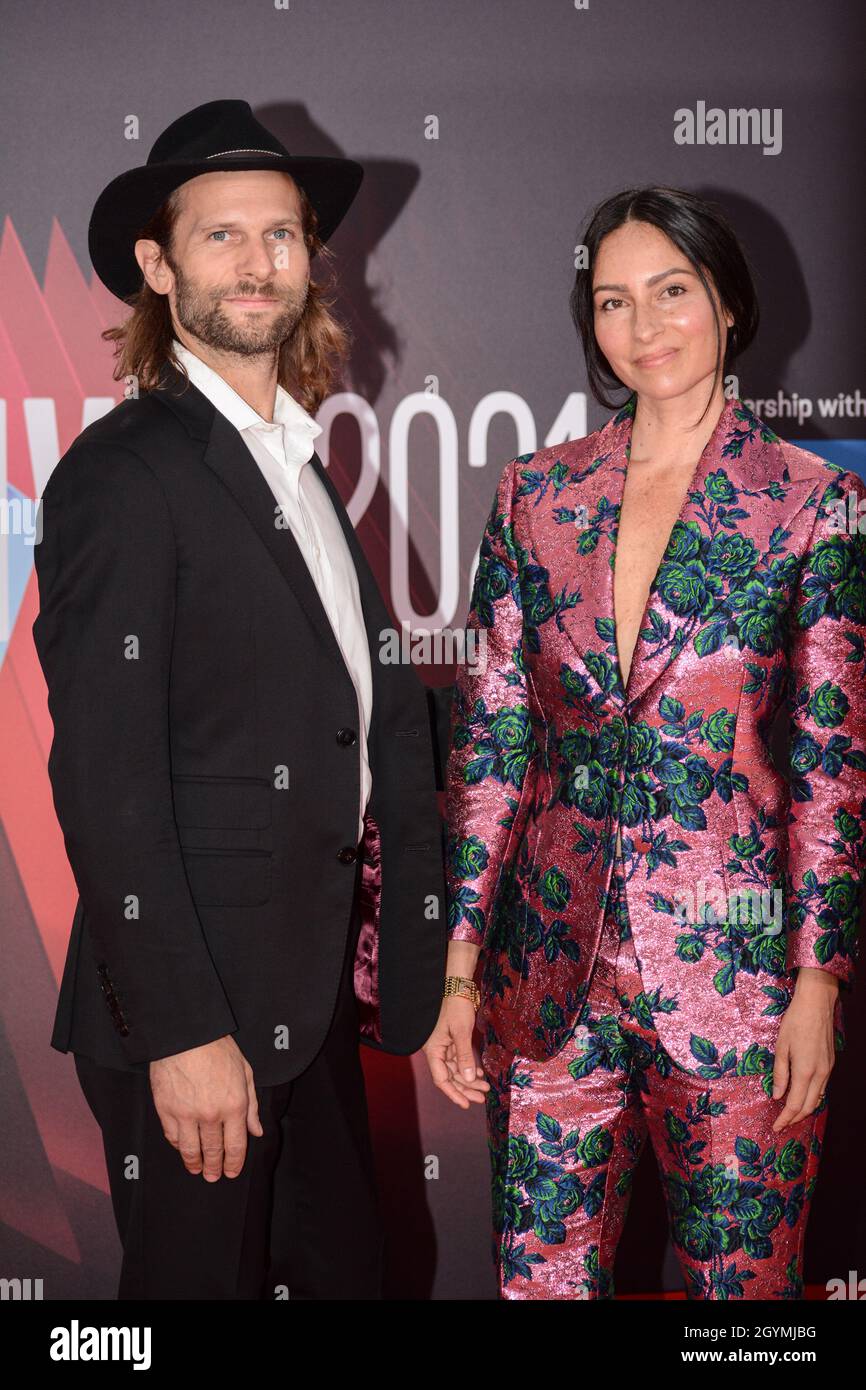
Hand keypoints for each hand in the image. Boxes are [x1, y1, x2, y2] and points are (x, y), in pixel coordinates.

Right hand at [149, 1035, 263, 1178]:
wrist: (187, 1035)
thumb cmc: (218, 1049)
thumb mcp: (245, 1073)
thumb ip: (252, 1106)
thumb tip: (256, 1131)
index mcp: (234, 1106)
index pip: (235, 1146)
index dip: (233, 1164)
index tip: (231, 1172)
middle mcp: (211, 1115)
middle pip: (213, 1152)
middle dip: (214, 1168)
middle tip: (213, 1176)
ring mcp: (186, 1115)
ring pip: (191, 1150)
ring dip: (194, 1163)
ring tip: (197, 1169)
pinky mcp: (166, 1110)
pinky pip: (172, 1137)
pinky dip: (178, 1146)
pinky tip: (182, 1149)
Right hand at [422, 996, 489, 1109]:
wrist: (458, 986)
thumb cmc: (456, 1006)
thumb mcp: (461, 1033)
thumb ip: (464, 1057)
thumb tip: (467, 1079)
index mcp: (433, 1050)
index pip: (441, 1079)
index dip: (453, 1093)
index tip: (466, 1105)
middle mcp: (436, 1050)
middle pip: (449, 1076)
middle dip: (465, 1088)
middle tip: (482, 1098)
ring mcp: (444, 1046)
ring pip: (456, 1069)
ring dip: (469, 1079)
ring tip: (485, 1087)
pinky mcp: (451, 1041)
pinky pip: (459, 1059)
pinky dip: (468, 1067)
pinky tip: (479, 1074)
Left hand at [771, 969, 836, 1132]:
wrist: (817, 1004)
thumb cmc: (795, 1022)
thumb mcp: (781, 1047)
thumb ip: (780, 1074)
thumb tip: (777, 1095)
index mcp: (805, 1071)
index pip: (795, 1104)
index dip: (785, 1119)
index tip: (775, 1127)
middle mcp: (820, 1074)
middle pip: (809, 1106)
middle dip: (795, 1118)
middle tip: (781, 1124)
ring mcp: (828, 1069)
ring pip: (817, 1098)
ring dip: (804, 1109)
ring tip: (790, 1114)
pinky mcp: (830, 1063)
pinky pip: (822, 1088)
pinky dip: (812, 1097)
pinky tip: (802, 1096)